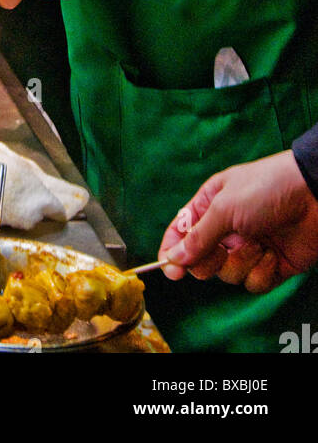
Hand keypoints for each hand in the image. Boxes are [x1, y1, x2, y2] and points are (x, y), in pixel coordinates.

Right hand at [159, 151, 317, 291]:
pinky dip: (261, 272)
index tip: (169, 270)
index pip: (181, 232)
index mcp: (210, 206)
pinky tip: (273, 254)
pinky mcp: (269, 266)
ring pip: (228, 275)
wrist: (313, 197)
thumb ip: (197, 236)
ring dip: (242, 263)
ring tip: (259, 243)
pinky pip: (253, 283)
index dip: (172, 251)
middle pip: (202, 260)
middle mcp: (226, 229)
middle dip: (210, 261)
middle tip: (223, 252)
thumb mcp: (224, 207)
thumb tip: (173, 258)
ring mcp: (248, 248)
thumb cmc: (265, 189)